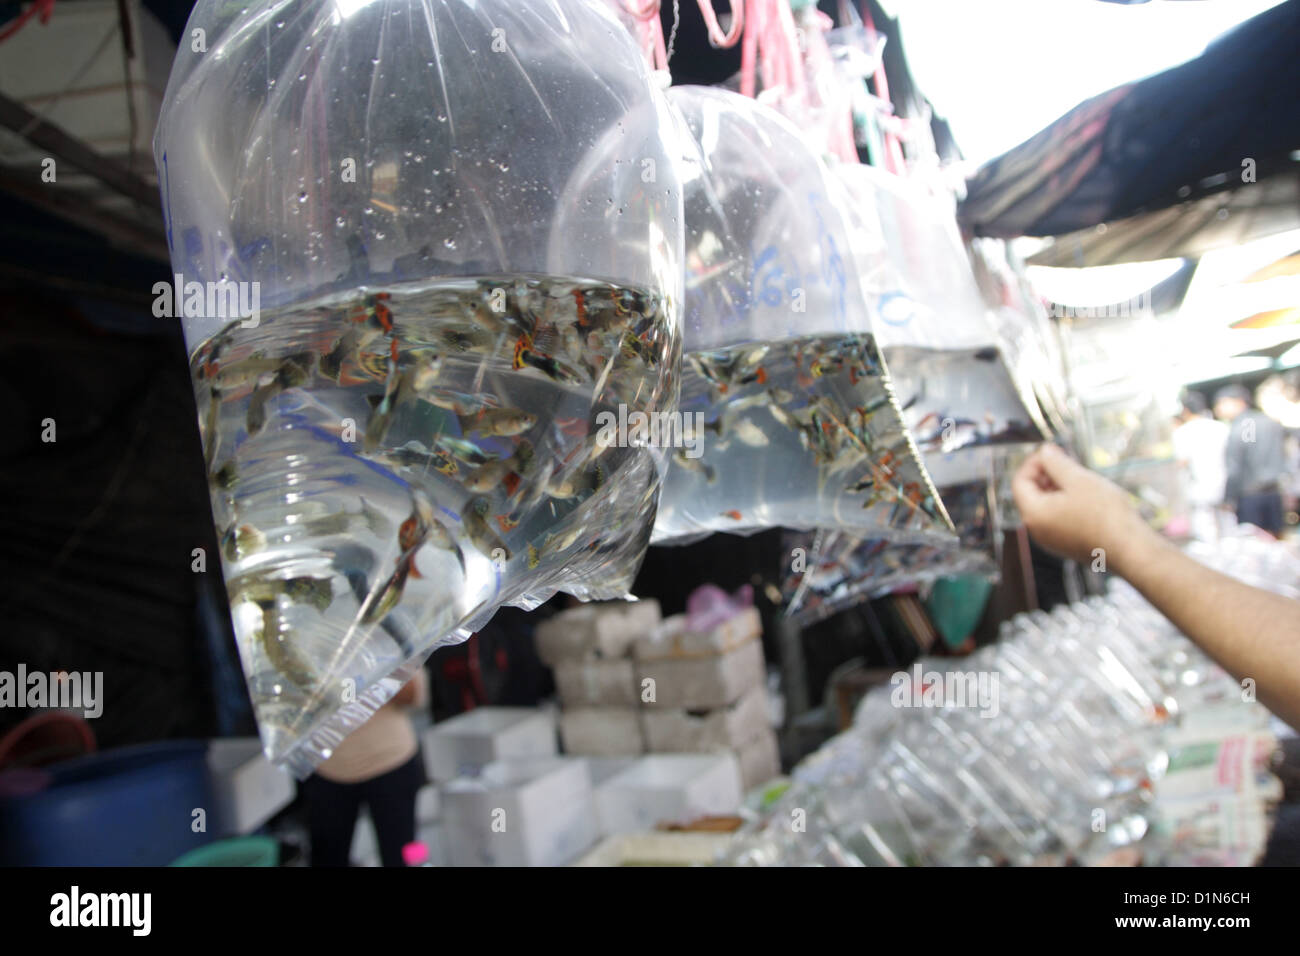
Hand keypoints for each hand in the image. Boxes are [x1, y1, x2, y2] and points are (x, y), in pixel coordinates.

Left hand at [1011, 444, 1148, 566]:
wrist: (1131, 549)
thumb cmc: (1105, 515)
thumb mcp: (1078, 479)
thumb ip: (1056, 463)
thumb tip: (1044, 451)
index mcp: (1033, 514)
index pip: (1020, 481)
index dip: (1034, 462)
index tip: (1052, 452)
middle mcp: (1036, 530)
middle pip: (1031, 494)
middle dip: (1045, 474)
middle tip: (1067, 461)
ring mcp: (1051, 540)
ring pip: (1045, 506)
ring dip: (1057, 488)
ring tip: (1079, 477)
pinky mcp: (1066, 545)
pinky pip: (1057, 519)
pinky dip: (1065, 503)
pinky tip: (1086, 496)